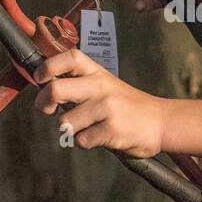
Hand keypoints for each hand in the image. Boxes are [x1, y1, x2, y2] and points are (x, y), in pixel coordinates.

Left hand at [33, 48, 165, 157]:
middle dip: (43, 103)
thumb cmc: (129, 106)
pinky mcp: (111, 130)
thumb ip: (81, 85)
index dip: (47, 67)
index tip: (40, 79)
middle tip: (47, 109)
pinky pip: (80, 140)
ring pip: (65, 122)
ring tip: (89, 127)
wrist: (161, 122)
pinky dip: (85, 143)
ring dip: (71, 130)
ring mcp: (106, 108)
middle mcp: (101, 87)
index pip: (68, 57)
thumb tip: (46, 91)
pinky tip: (100, 137)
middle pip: (56, 89)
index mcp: (98, 73)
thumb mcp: (107, 86)